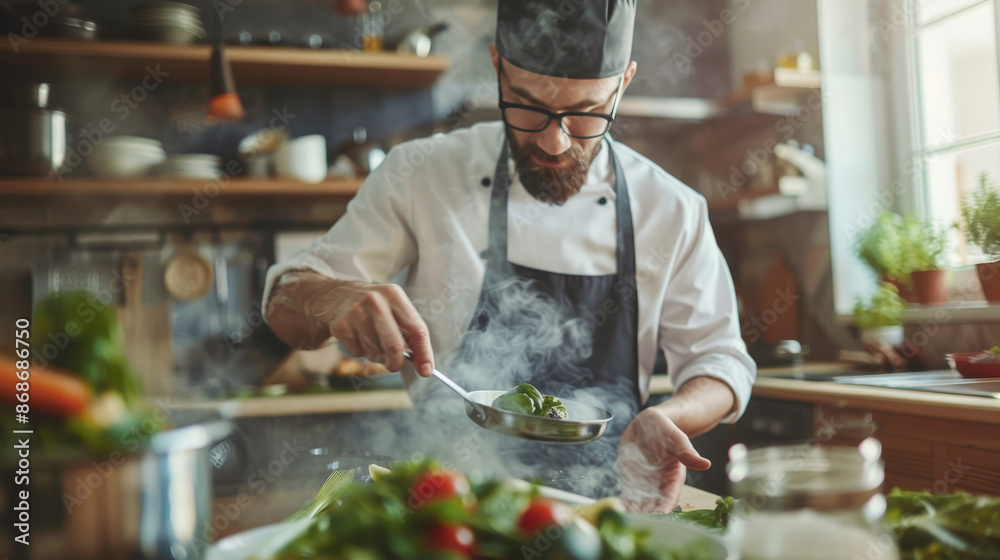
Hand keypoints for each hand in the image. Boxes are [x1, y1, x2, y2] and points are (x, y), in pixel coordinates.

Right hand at [319, 281, 433, 375]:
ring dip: (377, 356)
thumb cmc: (373, 307)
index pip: (416, 328)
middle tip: (395, 365)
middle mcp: (375, 301)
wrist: (334, 296)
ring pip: (375, 352)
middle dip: (397, 362)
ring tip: (374, 343)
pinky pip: (358, 353)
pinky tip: (358, 338)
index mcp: (394, 294)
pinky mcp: (340, 325)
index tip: (426, 370)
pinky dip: (361, 353)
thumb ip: (409, 333)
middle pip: (394, 345)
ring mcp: (355, 312)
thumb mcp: (393, 309)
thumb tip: (424, 365)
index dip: (424, 352)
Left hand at [617, 407, 711, 512]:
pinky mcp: (632, 482)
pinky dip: (623, 505)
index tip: (657, 517)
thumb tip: (705, 464)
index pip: (670, 498)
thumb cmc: (665, 429)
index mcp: (674, 478)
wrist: (647, 424)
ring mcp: (645, 485)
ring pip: (640, 504)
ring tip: (623, 521)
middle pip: (654, 506)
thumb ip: (687, 452)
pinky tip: (614, 511)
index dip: (663, 508)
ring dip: (633, 513)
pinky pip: (628, 497)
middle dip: (646, 515)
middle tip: (635, 523)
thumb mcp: (676, 438)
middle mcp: (660, 486)